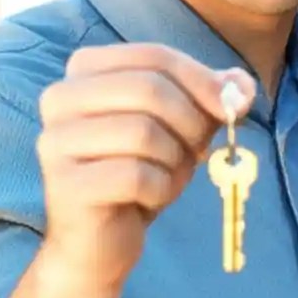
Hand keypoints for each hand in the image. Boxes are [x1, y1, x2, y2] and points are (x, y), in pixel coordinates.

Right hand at [34, 43, 256, 293]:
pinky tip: (150, 199)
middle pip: (149, 88)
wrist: (100, 242)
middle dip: (191, 120)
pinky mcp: (65, 184)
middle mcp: (60, 97)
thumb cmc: (140, 171)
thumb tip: (243, 87)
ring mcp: (55, 140)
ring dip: (175, 159)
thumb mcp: (181, 126)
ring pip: (143, 132)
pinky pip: (135, 176)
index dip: (202, 79)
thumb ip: (212, 98)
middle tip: (200, 150)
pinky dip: (161, 189)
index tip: (234, 106)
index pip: (154, 55)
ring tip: (168, 175)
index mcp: (84, 68)